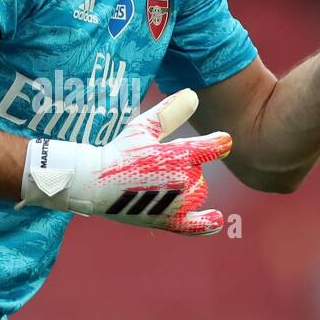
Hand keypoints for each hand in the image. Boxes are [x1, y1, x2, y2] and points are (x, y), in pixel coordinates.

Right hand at [18, 89, 232, 234]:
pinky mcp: (167, 222)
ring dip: (185, 190)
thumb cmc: (118, 151)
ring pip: (197, 195)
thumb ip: (169, 112)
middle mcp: (182, 181)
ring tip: (155, 184)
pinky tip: (217, 219)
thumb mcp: (142, 128)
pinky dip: (207, 223)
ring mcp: (176, 204)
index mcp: (177, 155)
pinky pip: (195, 226)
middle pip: (199, 174)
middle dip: (183, 169)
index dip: (218, 144)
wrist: (95, 183)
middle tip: (153, 168)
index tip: (224, 141)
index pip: (210, 148)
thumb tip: (193, 93)